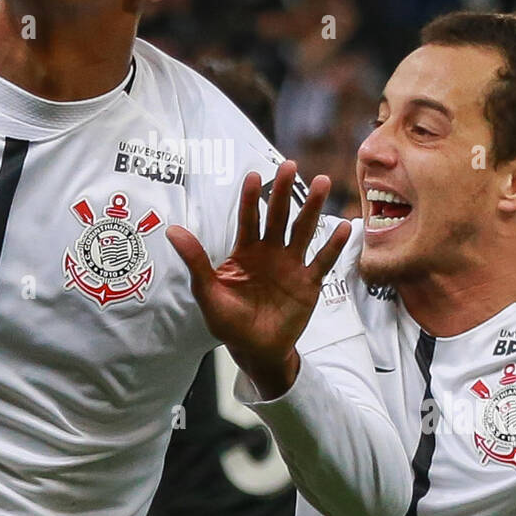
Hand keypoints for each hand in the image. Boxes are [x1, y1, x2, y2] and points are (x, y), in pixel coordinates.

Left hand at [166, 160, 351, 398]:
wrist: (255, 350)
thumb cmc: (229, 322)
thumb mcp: (207, 291)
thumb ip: (195, 260)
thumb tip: (172, 230)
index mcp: (245, 251)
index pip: (248, 218)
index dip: (251, 198)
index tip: (254, 176)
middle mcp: (270, 252)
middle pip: (278, 216)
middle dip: (283, 192)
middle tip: (289, 165)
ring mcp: (291, 265)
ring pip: (303, 230)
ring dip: (312, 207)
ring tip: (321, 182)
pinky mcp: (308, 283)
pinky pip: (322, 261)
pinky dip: (333, 245)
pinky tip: (344, 226)